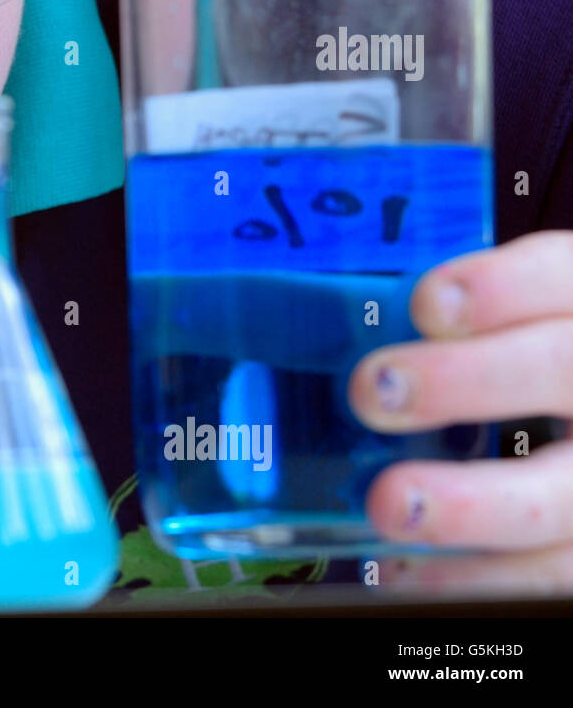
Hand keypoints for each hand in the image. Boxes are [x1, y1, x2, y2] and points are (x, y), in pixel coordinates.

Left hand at [347, 231, 572, 594]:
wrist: (566, 433)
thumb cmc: (507, 373)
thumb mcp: (496, 331)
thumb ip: (437, 328)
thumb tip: (311, 326)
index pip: (561, 276)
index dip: (503, 285)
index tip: (426, 303)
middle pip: (562, 369)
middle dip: (468, 380)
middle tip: (372, 389)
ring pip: (562, 497)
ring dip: (471, 505)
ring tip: (388, 503)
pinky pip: (548, 575)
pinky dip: (474, 580)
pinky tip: (405, 571)